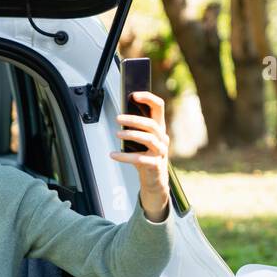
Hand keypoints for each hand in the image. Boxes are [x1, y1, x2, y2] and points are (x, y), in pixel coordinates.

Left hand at [110, 90, 170, 221]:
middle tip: (118, 118)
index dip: (148, 98)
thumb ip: (135, 129)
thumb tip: (120, 116)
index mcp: (159, 128)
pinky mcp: (155, 165)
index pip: (159, 107)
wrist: (154, 181)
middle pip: (151, 124)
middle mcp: (162, 138)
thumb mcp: (141, 141)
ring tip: (117, 134)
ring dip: (131, 135)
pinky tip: (113, 154)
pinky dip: (124, 156)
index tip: (134, 95)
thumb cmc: (145, 157)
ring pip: (148, 139)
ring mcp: (161, 152)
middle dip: (133, 119)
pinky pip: (140, 159)